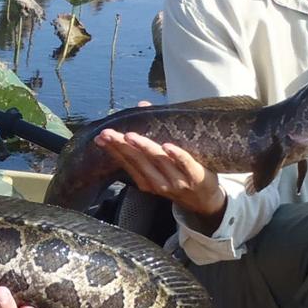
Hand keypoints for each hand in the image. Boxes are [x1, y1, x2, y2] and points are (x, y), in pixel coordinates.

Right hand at [93, 118, 225, 225]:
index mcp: (146, 181)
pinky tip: (166, 146)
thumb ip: (147, 142)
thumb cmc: (180, 178)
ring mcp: (177, 180)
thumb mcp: (160, 166)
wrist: (206, 202)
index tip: (101, 137)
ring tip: (130, 136)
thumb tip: (141, 105)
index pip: (127, 163)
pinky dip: (176, 155)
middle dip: (121, 146)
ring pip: (158, 161)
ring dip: (144, 148)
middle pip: (138, 161)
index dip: (113, 149)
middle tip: (108, 133)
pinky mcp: (196, 176)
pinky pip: (185, 163)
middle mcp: (158, 182)